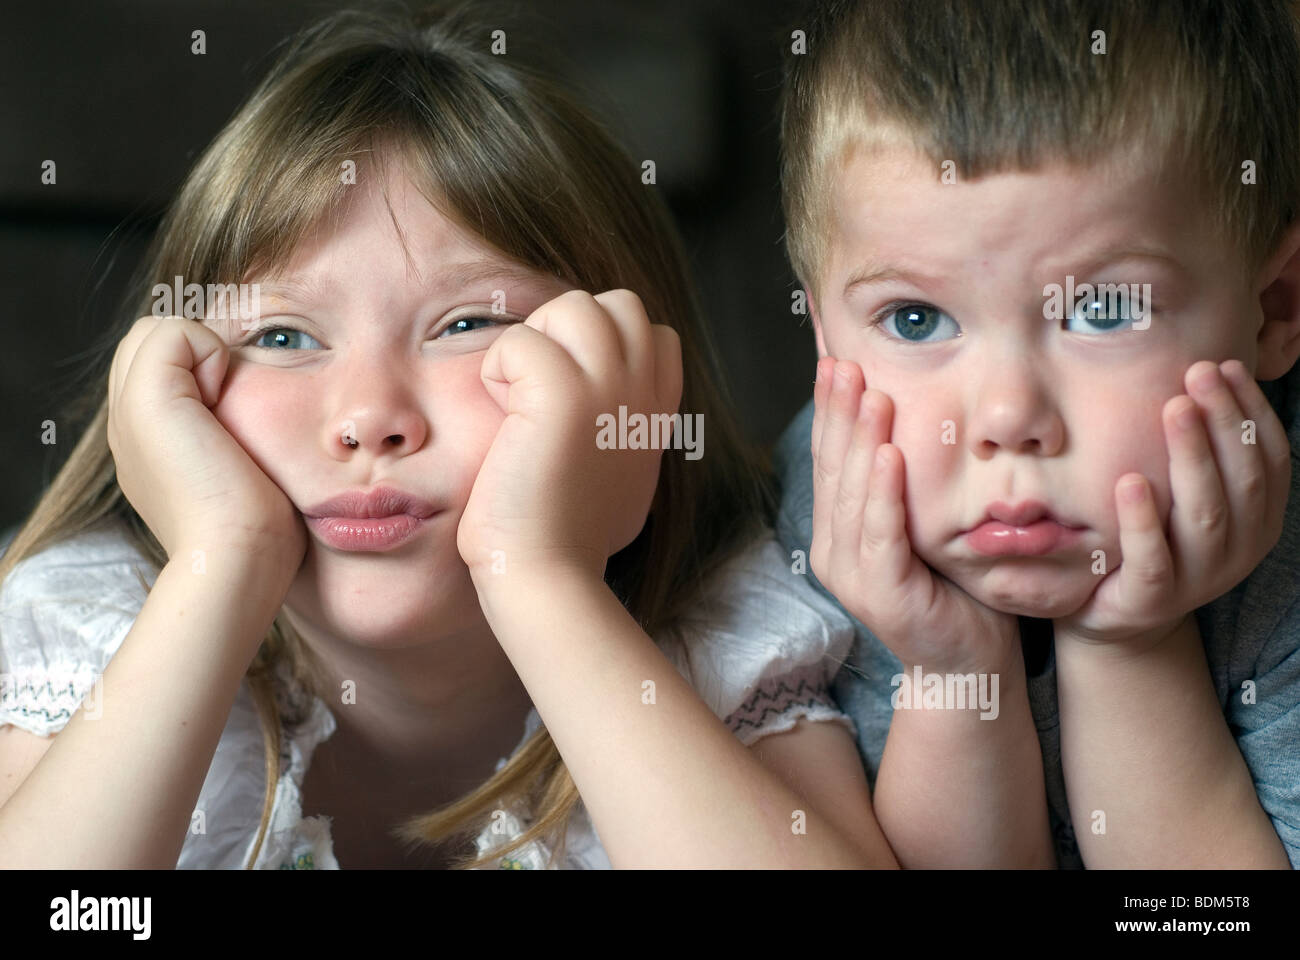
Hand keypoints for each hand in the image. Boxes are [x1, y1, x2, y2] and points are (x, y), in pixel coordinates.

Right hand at [107, 315, 305, 567]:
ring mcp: (129, 414)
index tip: (238, 407)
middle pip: (150, 344)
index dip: (201, 368)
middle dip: (196, 353)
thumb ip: (237, 441)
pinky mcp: (147, 400)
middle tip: (231, 399)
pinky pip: (172, 329)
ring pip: (156, 332)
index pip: (160, 369)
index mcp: (149, 446)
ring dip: (201, 351)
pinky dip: (208, 348)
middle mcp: (129, 428)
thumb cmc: (259, 536)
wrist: (236, 561)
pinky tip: (224, 397)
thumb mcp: (248, 478)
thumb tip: (256, 408)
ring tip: (226, 402)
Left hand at [457, 290, 682, 583]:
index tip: (571, 401)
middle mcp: (643, 392)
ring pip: (573, 306)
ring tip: (519, 398)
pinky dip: (499, 369)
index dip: (605, 347)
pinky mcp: (562, 396)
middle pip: (618, 305)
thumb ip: (624, 429)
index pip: (651, 331)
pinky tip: (502, 418)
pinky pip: (521, 340)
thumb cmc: (570, 538)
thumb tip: (604, 408)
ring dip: (534, 342)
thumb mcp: (623, 474)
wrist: (549, 576)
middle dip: (570, 331)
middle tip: (539, 389)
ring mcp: (610, 389)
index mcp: (657, 410)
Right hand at [811, 357, 1017, 671]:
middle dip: (837, 409)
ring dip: (859, 439)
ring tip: (868, 390)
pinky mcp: (882, 595)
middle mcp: (834, 550)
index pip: (829, 455)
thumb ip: (904, 481)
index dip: (828, 405)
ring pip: (851, 494)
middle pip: (832, 467)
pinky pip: (880, 534)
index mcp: (838, 530)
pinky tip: (887, 454)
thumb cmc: (954, 588)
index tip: (830, 352)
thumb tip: (906, 408)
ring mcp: (852, 575)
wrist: (969, 664)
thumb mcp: (924, 522)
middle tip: (843, 358)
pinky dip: (882, 493)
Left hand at [1055, 359, 1290, 647]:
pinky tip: (1130, 481)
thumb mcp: (1183, 497)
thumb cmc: (1150, 539)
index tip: (1226, 366)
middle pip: (1242, 479)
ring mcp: (1199, 578)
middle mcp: (1239, 549)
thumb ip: (1199, 453)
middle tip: (1199, 373)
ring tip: (1174, 409)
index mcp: (1257, 520)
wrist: (1114, 617)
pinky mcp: (1152, 599)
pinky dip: (1143, 519)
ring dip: (1192, 457)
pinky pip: (1152, 558)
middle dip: (1224, 421)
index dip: (1252, 411)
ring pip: (1205, 514)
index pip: (1269, 458)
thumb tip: (1200, 375)